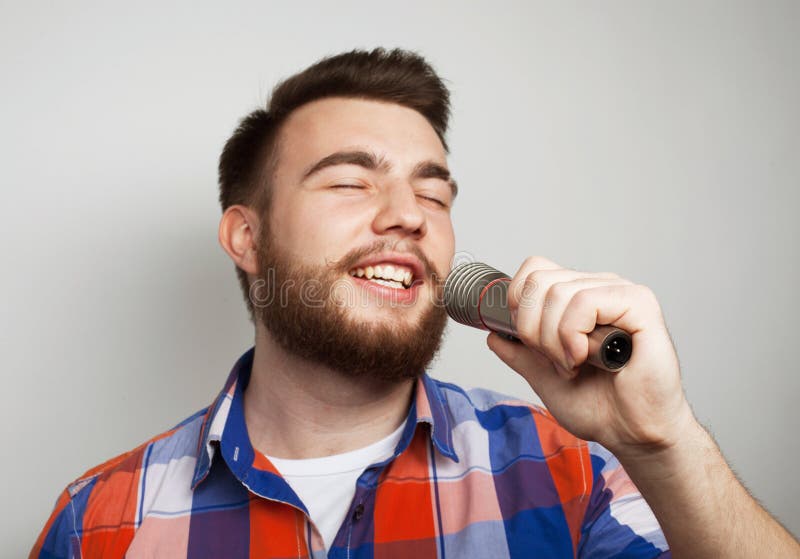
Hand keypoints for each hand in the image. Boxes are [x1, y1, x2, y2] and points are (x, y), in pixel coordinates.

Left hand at [487, 256, 694, 457]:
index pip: (535, 269)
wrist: (633, 434)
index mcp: (578, 296)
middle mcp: (599, 287)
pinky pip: (585, 301)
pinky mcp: (639, 305)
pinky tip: (584, 357)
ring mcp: (620, 293)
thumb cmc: (600, 406)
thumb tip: (493, 334)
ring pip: (558, 292)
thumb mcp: (544, 377)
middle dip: (532, 329)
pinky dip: (572, 335)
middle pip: (539, 281)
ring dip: (554, 339)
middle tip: (554, 360)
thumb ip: (520, 353)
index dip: (518, 302)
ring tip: (573, 364)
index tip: (527, 340)